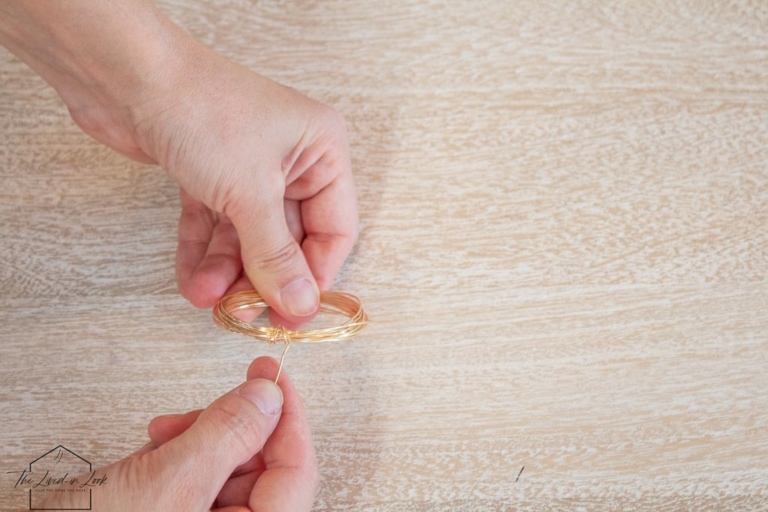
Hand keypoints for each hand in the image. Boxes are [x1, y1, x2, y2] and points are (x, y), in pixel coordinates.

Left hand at [0, 1, 358, 325]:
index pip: (334, 230)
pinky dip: (203, 252)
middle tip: (243, 312)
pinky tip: (192, 281)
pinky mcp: (210, 174)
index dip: (315, 276)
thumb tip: (301, 304)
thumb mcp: (250, 192)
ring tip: (205, 297)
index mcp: (323, 152)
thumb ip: (276, 255)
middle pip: (288, 238)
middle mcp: (292, 160)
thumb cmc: (203, 111)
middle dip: (262, 276)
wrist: (125, 75)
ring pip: (248, 236)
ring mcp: (249, 167)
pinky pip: (215, 225)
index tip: (293, 315)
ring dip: (227, 271)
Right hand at [40, 357, 318, 510]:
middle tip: (208, 403)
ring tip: (162, 433)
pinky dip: (180, 455)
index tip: (275, 375)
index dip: (290, 418)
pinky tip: (154, 447)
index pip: (296, 475)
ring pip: (230, 469)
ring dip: (201, 438)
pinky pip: (199, 479)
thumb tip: (269, 395)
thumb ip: (228, 436)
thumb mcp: (169, 482)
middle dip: (233, 429)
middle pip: (264, 470)